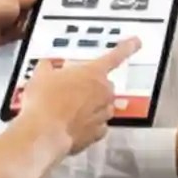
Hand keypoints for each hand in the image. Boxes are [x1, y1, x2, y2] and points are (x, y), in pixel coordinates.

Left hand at [0, 0, 47, 49]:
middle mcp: (14, 2)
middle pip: (35, 7)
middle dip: (40, 12)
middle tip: (48, 15)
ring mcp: (12, 18)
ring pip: (31, 21)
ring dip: (33, 24)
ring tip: (34, 25)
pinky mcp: (10, 33)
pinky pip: (25, 34)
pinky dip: (27, 35)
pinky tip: (30, 34)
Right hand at [18, 38, 141, 154]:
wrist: (43, 133)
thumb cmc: (44, 101)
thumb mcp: (40, 75)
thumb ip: (49, 67)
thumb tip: (48, 65)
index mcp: (93, 72)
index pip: (115, 56)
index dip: (127, 47)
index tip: (136, 42)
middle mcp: (103, 93)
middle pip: (104, 85)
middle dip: (91, 86)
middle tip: (71, 90)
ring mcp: (102, 114)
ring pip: (102, 106)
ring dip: (90, 106)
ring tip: (67, 110)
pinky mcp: (96, 134)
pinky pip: (97, 126)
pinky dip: (87, 125)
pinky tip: (72, 125)